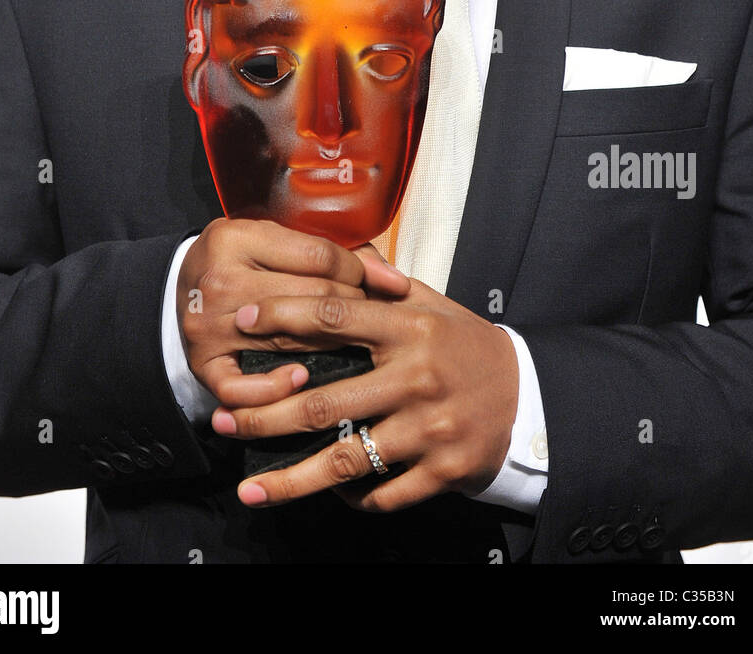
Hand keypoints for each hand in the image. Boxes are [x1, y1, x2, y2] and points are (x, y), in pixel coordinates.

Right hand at [177, 220, 409, 409]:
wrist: (179, 288)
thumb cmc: (241, 260)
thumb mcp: (275, 239)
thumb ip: (332, 251)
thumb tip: (394, 280)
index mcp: (237, 237)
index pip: (320, 256)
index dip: (359, 270)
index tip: (380, 283)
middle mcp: (219, 280)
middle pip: (311, 298)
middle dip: (352, 308)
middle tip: (372, 317)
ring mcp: (207, 325)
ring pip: (290, 340)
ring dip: (332, 346)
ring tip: (353, 345)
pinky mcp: (201, 364)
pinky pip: (244, 388)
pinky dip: (276, 389)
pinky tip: (301, 379)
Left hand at [211, 248, 519, 510]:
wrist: (529, 398)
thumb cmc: (467, 346)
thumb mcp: (433, 303)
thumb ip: (385, 283)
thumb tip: (341, 252)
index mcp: (410, 327)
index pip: (335, 316)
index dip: (284, 317)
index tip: (243, 320)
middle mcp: (416, 376)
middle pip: (324, 402)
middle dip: (265, 415)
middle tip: (223, 419)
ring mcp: (429, 428)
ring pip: (346, 459)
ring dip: (291, 477)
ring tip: (250, 486)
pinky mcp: (442, 471)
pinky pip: (383, 494)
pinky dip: (350, 499)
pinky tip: (323, 496)